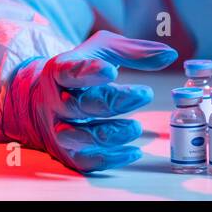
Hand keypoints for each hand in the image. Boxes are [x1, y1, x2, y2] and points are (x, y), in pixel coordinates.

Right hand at [0, 30, 176, 172]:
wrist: (42, 99)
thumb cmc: (81, 70)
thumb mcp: (103, 50)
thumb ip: (135, 52)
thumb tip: (170, 55)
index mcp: (60, 71)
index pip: (70, 71)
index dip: (88, 72)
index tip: (111, 71)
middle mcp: (56, 101)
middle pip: (79, 106)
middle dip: (113, 101)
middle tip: (145, 94)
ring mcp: (59, 128)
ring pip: (78, 136)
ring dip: (110, 134)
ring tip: (136, 127)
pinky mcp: (68, 151)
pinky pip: (85, 160)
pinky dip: (109, 158)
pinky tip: (133, 152)